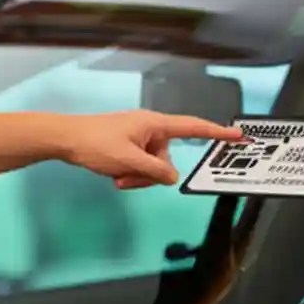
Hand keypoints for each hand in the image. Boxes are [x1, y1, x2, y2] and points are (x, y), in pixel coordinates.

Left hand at [62, 110, 243, 189]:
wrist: (65, 139)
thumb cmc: (95, 144)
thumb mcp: (129, 162)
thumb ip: (155, 172)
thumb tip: (172, 178)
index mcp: (155, 125)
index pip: (193, 128)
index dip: (217, 132)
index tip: (239, 134)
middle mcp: (150, 130)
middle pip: (167, 161)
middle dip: (148, 175)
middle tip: (125, 177)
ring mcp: (138, 139)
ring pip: (151, 168)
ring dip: (136, 177)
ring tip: (115, 176)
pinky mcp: (128, 147)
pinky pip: (138, 167)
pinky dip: (129, 174)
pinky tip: (112, 175)